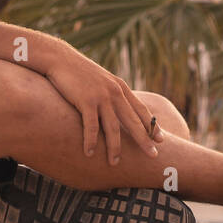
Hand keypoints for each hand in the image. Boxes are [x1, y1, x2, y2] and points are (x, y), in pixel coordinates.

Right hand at [42, 46, 162, 164]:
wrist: (60, 59)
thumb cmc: (80, 72)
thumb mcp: (102, 81)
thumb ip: (112, 93)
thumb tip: (118, 109)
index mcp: (121, 88)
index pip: (141, 110)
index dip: (152, 126)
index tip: (162, 140)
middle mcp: (115, 92)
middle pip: (133, 121)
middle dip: (144, 140)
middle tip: (154, 156)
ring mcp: (101, 97)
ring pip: (113, 128)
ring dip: (114, 147)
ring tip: (114, 163)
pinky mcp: (86, 101)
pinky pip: (92, 126)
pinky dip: (91, 141)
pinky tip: (90, 153)